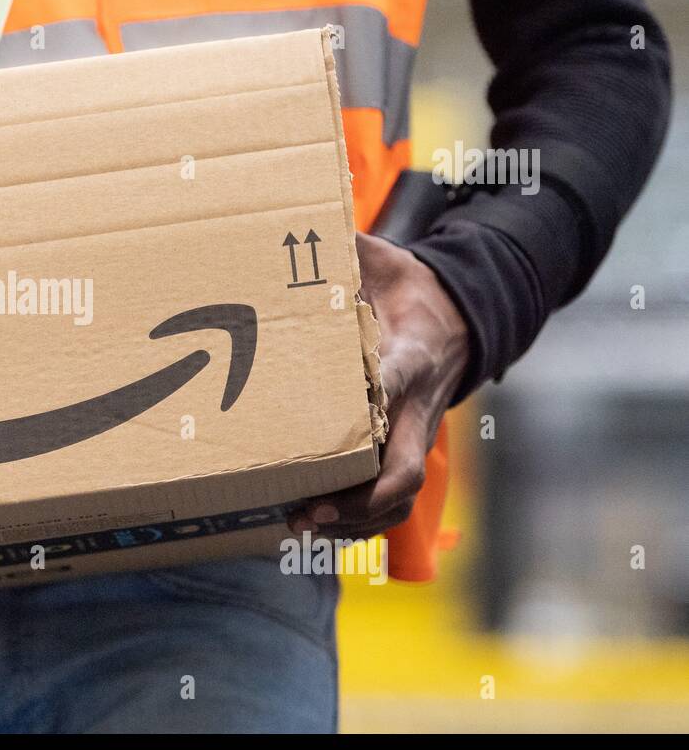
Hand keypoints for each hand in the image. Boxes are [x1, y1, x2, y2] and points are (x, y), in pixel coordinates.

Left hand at [286, 233, 468, 539]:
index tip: (343, 411)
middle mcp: (419, 403)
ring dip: (354, 520)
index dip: (377, 393)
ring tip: (298, 529)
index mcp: (413, 350)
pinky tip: (312, 528)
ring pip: (400, 494)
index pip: (400, 375)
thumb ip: (342, 247)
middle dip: (358, 496)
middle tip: (304, 508)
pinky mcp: (406, 448)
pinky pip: (392, 499)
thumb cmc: (402, 287)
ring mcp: (415, 432)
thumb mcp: (378, 257)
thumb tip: (293, 220)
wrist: (456, 315)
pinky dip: (357, 522)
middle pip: (404, 464)